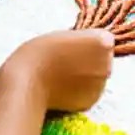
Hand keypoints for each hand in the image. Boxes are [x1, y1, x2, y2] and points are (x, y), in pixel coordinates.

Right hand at [0, 30, 114, 112]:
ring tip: (63, 75)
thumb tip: (89, 51)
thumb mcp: (65, 34)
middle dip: (90, 59)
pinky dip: (81, 90)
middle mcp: (107, 63)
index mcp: (102, 41)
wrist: (28, 82)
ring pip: (97, 76)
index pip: (104, 39)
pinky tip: (64, 87)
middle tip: (67, 60)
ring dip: (86, 76)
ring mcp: (101, 84)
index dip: (87, 42)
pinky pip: (90, 92)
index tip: (72, 46)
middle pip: (103, 59)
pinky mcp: (92, 100)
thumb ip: (83, 41)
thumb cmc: (40, 53)